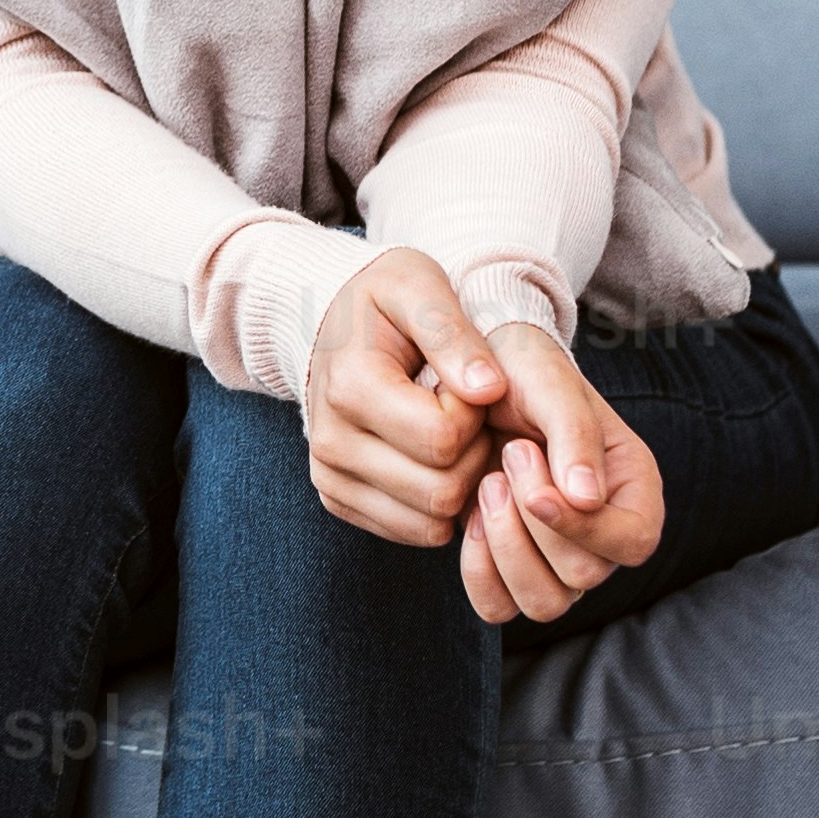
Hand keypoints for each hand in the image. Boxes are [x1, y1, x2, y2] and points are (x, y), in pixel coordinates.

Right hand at [304, 250, 512, 545]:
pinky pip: (414, 532)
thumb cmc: (384, 302)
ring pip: (431, 522)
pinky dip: (438, 504)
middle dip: (472, 453)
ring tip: (452, 431)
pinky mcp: (338, 499)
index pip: (443, 439)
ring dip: (459, 482)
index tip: (466, 379)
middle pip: (440, 490)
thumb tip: (489, 390)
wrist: (332, 324)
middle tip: (467, 411)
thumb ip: (453, 333)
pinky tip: (436, 458)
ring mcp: (329, 477)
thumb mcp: (419, 285)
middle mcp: (330, 442)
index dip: (473, 414)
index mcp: (348, 387)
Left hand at [458, 319, 663, 626]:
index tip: (531, 481)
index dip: (583, 526)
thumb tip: (587, 498)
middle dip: (532, 520)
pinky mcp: (511, 571)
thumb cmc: (523, 374)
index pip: (633, 542)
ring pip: (545, 603)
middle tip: (508, 454)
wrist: (474, 380)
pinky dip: (477, 571)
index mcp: (634, 490)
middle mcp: (604, 534)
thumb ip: (574, 434)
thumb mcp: (551, 385)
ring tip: (487, 482)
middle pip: (583, 575)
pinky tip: (468, 516)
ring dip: (504, 546)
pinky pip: (499, 607)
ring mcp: (559, 559)